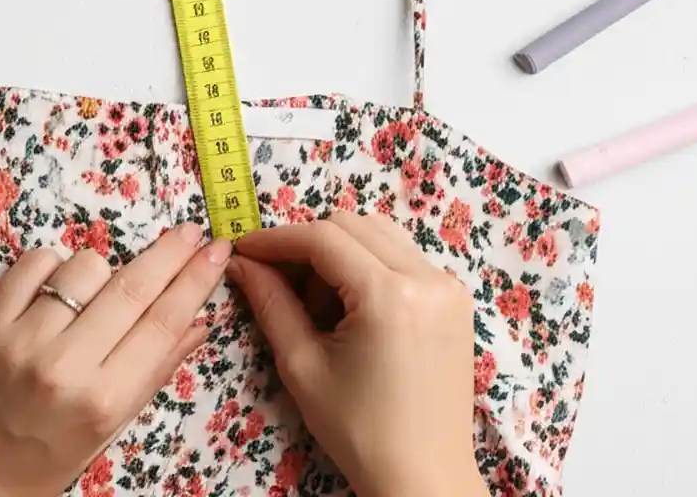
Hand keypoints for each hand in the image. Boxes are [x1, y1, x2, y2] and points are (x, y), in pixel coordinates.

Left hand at [0, 223, 231, 496]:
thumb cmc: (42, 463)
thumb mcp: (108, 431)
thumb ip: (153, 372)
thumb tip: (200, 321)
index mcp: (104, 400)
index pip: (163, 323)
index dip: (196, 280)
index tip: (218, 251)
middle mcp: (66, 365)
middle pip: (132, 287)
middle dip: (171, 252)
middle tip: (192, 231)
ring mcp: (22, 339)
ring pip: (85, 266)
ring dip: (102, 270)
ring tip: (97, 295)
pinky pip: (35, 264)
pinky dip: (54, 266)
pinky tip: (57, 287)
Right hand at [229, 213, 487, 496]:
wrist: (423, 476)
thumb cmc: (358, 430)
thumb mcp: (302, 366)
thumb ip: (271, 304)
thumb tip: (240, 263)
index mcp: (390, 296)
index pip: (323, 238)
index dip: (277, 238)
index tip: (244, 250)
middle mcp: (428, 278)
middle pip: (353, 224)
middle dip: (308, 244)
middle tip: (279, 283)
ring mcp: (449, 286)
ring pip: (380, 234)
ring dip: (340, 251)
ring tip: (318, 303)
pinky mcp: (456, 299)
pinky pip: (404, 258)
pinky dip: (369, 266)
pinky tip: (351, 309)